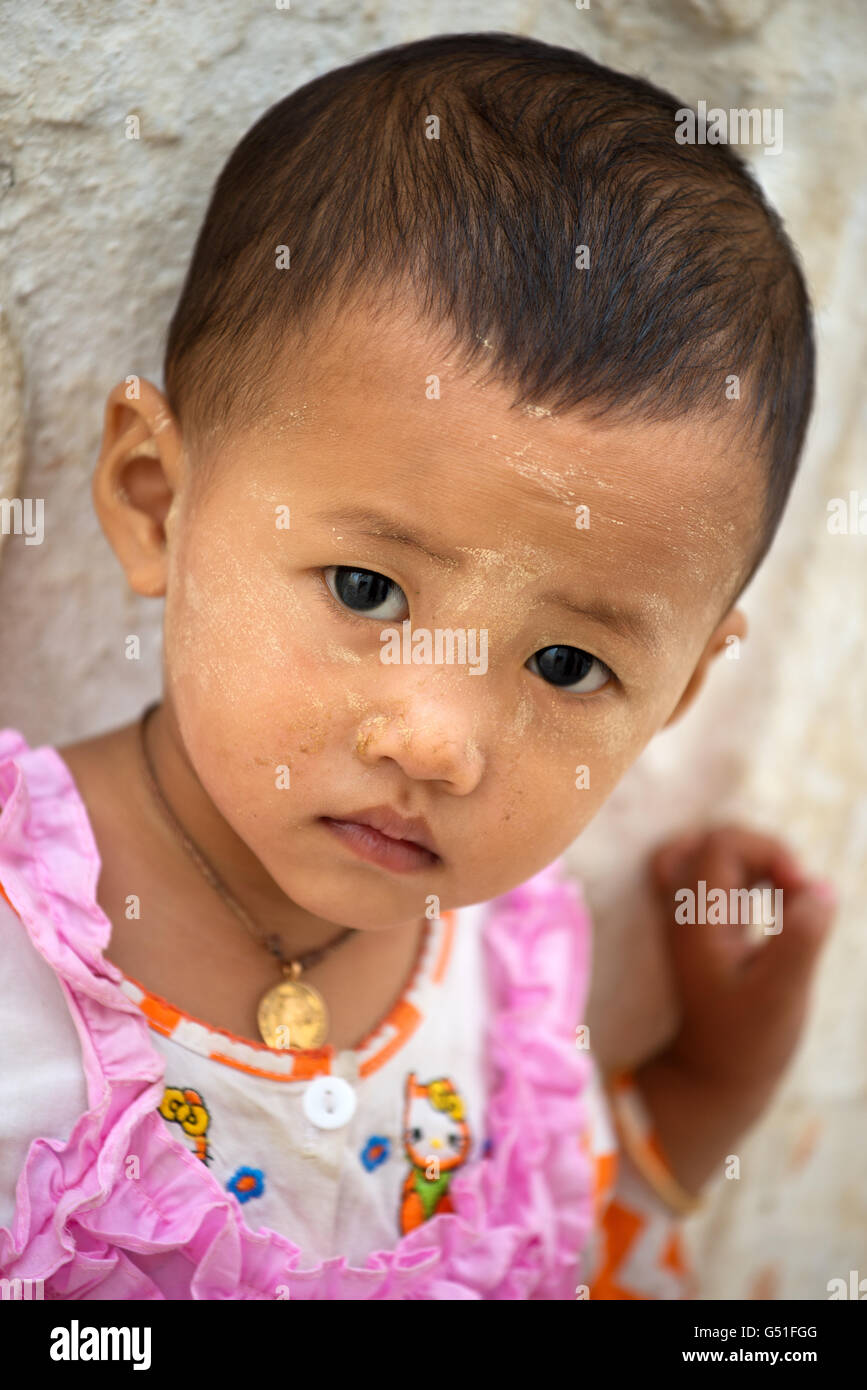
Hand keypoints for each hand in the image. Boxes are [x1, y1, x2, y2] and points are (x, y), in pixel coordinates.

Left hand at [650, 823, 834, 1103]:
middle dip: (763, 851)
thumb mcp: (782, 995)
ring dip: (758, 862)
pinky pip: (717, 877)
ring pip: (710, 853)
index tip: (800, 888)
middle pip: (712, 839)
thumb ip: (802, 939)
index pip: (722, 844)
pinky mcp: (703, 928)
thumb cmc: (748, 1042)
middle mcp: (684, 911)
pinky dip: (751, 877)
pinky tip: (780, 903)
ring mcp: (689, 918)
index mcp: (698, 919)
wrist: (712, 1079)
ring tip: (791, 894)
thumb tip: (822, 887)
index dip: (768, 851)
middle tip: (795, 888)